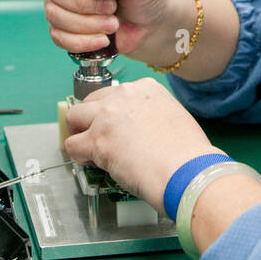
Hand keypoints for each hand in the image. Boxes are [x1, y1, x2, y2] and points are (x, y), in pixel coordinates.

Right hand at [36, 0, 170, 56]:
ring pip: (55, 16)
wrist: (152, 24)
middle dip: (85, 5)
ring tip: (113, 24)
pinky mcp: (67, 29)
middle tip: (112, 7)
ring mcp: (64, 5)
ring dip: (86, 25)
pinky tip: (102, 40)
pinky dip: (82, 42)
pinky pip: (59, 37)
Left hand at [64, 78, 223, 210]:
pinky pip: (72, 145)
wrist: (187, 171)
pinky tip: (92, 164)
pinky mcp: (97, 140)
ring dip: (80, 134)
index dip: (110, 113)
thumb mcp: (172, 117)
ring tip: (90, 151)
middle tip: (98, 139)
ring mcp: (108, 116)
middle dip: (91, 120)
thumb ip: (149, 115)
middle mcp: (124, 95)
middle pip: (91, 102)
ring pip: (74, 117)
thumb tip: (135, 130)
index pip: (114, 94)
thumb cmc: (187, 154)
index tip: (114, 126)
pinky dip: (78, 156)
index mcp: (145, 88)